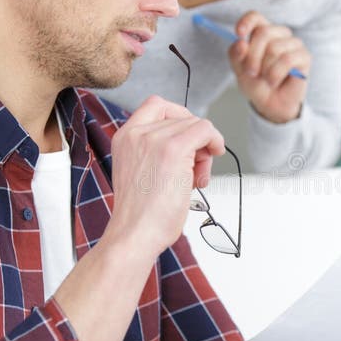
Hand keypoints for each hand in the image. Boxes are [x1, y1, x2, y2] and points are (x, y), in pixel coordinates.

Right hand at [106, 95, 224, 258]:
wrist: (135, 234)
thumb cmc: (140, 215)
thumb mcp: (140, 171)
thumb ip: (157, 151)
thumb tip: (192, 144)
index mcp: (125, 137)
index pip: (157, 106)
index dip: (180, 118)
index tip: (189, 137)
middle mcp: (137, 134)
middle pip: (181, 117)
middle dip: (194, 139)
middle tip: (197, 164)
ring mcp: (154, 139)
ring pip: (195, 124)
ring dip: (204, 149)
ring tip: (197, 176)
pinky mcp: (173, 150)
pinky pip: (205, 129)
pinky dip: (215, 141)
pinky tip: (213, 157)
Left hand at [228, 11, 309, 123]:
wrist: (271, 104)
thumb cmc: (256, 83)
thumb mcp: (240, 70)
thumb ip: (236, 55)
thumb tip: (240, 42)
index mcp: (262, 32)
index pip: (255, 17)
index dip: (246, 22)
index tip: (239, 34)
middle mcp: (279, 34)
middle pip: (264, 32)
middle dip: (253, 56)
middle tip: (251, 72)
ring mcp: (293, 44)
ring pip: (275, 48)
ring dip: (265, 69)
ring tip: (265, 79)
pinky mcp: (304, 57)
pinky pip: (287, 60)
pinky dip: (276, 74)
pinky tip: (274, 81)